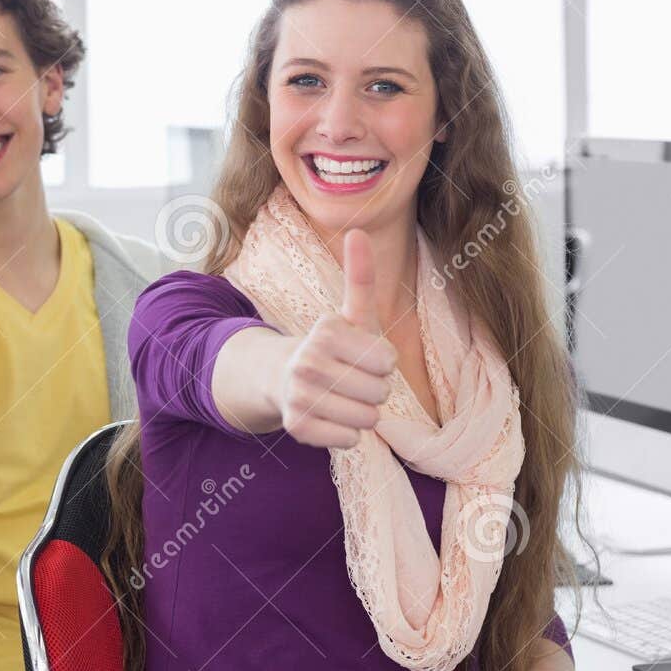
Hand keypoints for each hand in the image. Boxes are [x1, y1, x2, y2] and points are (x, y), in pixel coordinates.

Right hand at [277, 229, 397, 447]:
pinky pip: (350, 440)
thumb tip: (359, 230)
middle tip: (350, 380)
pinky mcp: (296, 428)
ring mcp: (299, 396)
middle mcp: (307, 363)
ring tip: (341, 397)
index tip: (360, 355)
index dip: (382, 361)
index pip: (388, 362)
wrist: (282, 379)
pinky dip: (346, 433)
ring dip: (362, 412)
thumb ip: (360, 275)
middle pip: (381, 392)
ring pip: (368, 418)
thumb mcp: (351, 314)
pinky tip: (330, 417)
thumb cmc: (332, 348)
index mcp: (326, 332)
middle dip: (374, 389)